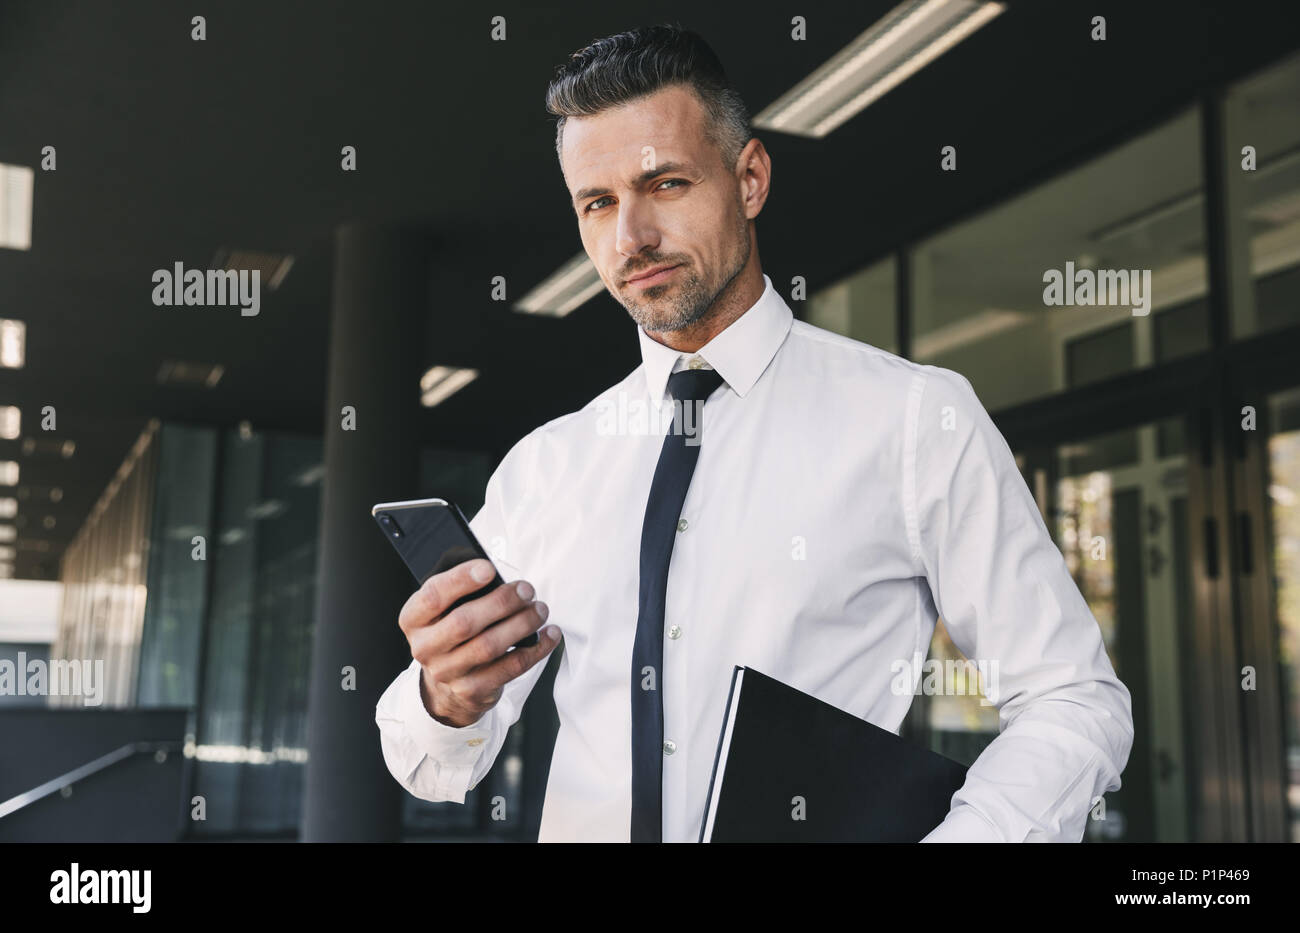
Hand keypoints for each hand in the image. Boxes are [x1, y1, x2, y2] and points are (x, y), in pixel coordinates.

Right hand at [399, 558, 560, 727]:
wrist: (446, 685)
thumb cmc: (451, 631)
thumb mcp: (444, 609)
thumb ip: (461, 591)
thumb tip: (497, 574)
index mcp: (413, 620)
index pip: (433, 596)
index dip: (461, 579)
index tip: (489, 568)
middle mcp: (424, 648)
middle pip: (464, 622)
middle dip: (501, 602)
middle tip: (527, 589)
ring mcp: (447, 673)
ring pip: (489, 646)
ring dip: (521, 624)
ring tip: (540, 609)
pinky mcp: (472, 690)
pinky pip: (509, 668)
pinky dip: (535, 649)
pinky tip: (549, 634)